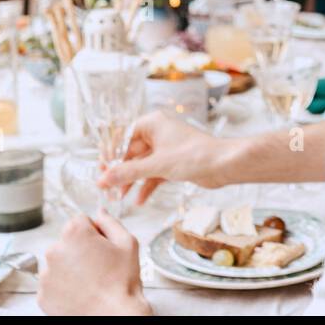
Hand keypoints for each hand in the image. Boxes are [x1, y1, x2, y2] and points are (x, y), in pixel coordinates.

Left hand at [38, 211, 149, 315]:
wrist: (114, 316)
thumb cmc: (122, 282)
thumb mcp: (127, 244)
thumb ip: (110, 222)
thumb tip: (100, 213)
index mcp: (74, 233)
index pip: (80, 221)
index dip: (94, 233)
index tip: (102, 248)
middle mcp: (54, 250)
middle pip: (66, 242)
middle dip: (79, 250)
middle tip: (98, 267)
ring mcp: (46, 274)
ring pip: (58, 263)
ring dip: (70, 268)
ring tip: (89, 282)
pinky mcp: (42, 295)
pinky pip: (52, 284)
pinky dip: (63, 287)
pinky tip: (80, 293)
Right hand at [98, 112, 232, 205]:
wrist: (224, 164)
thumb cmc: (194, 156)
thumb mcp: (157, 165)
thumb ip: (128, 172)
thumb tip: (102, 179)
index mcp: (152, 123)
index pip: (122, 137)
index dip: (110, 154)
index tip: (100, 171)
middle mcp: (157, 134)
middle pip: (130, 153)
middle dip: (120, 172)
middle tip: (106, 188)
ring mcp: (165, 149)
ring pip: (141, 165)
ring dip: (131, 181)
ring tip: (119, 198)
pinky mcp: (173, 163)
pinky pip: (153, 174)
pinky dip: (146, 186)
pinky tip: (139, 201)